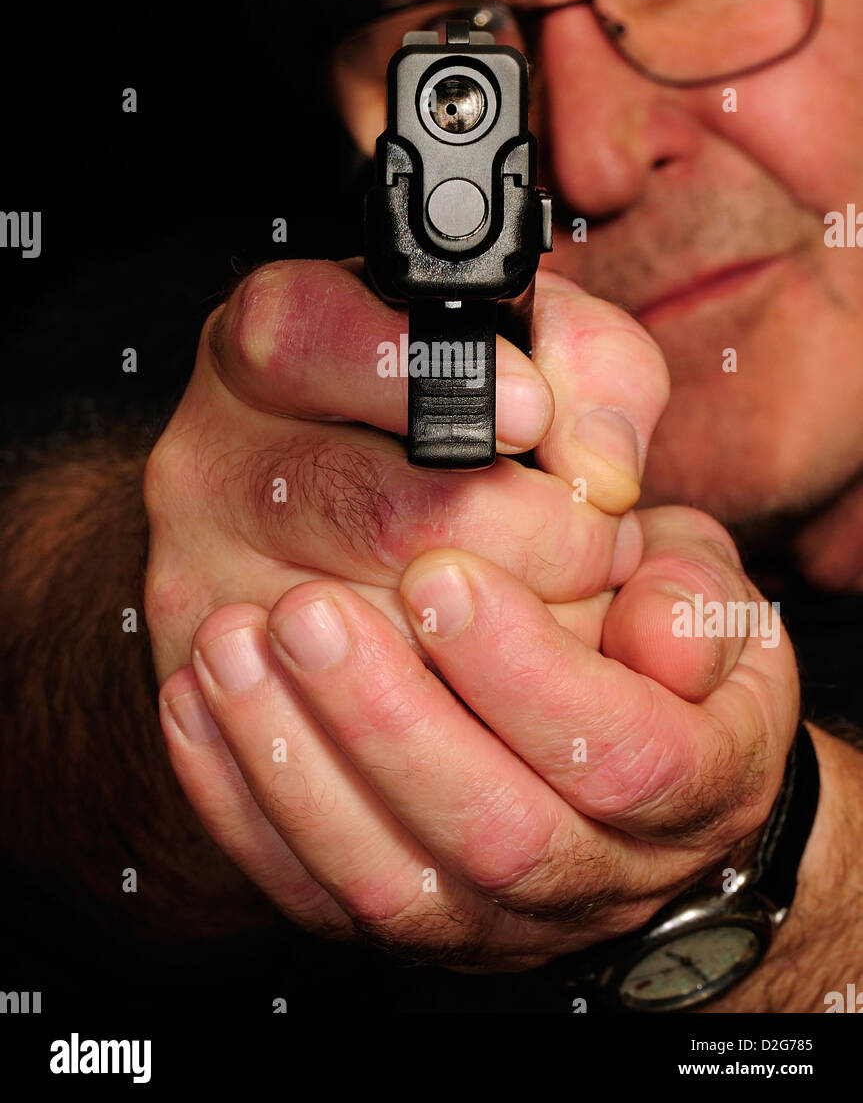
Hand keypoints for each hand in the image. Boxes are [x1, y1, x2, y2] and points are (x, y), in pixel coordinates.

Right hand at [144, 262, 666, 685]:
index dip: (430, 376)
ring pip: (382, 641)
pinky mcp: (224, 693)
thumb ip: (593, 374)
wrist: (381, 526)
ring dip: (513, 637)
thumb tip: (597, 470)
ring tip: (554, 599)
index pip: (309, 340)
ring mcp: (205, 582)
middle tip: (591, 536)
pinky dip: (464, 709)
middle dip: (533, 539)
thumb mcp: (541, 349)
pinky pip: (359, 727)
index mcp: (272, 342)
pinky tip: (495, 663)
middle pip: (378, 517)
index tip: (534, 414)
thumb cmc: (478, 417)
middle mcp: (212, 460)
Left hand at [157, 505, 798, 967]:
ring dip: (294, 765)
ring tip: (232, 647)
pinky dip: (239, 806)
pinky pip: (310, 894)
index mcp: (694, 790)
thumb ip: (694, 602)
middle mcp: (593, 877)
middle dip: (386, 721)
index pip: (617, 756)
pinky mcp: (405, 923)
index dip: (524, 670)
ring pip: (387, 882)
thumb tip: (651, 624)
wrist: (644, 778)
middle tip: (307, 613)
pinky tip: (193, 703)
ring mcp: (491, 917)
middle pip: (491, 834)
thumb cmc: (669, 663)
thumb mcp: (713, 611)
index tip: (439, 574)